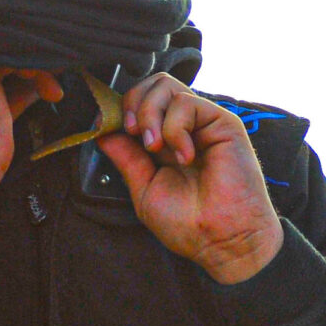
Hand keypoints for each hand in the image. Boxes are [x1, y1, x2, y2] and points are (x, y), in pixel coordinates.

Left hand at [95, 75, 284, 284]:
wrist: (223, 242)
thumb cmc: (190, 224)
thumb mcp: (144, 189)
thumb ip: (125, 158)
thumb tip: (102, 130)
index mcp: (166, 141)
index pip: (140, 101)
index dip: (121, 108)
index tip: (110, 129)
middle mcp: (185, 127)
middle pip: (152, 84)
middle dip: (133, 104)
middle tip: (133, 135)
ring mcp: (204, 123)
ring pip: (166, 85)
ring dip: (150, 114)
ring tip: (155, 148)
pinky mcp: (223, 122)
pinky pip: (187, 102)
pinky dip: (175, 128)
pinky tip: (185, 155)